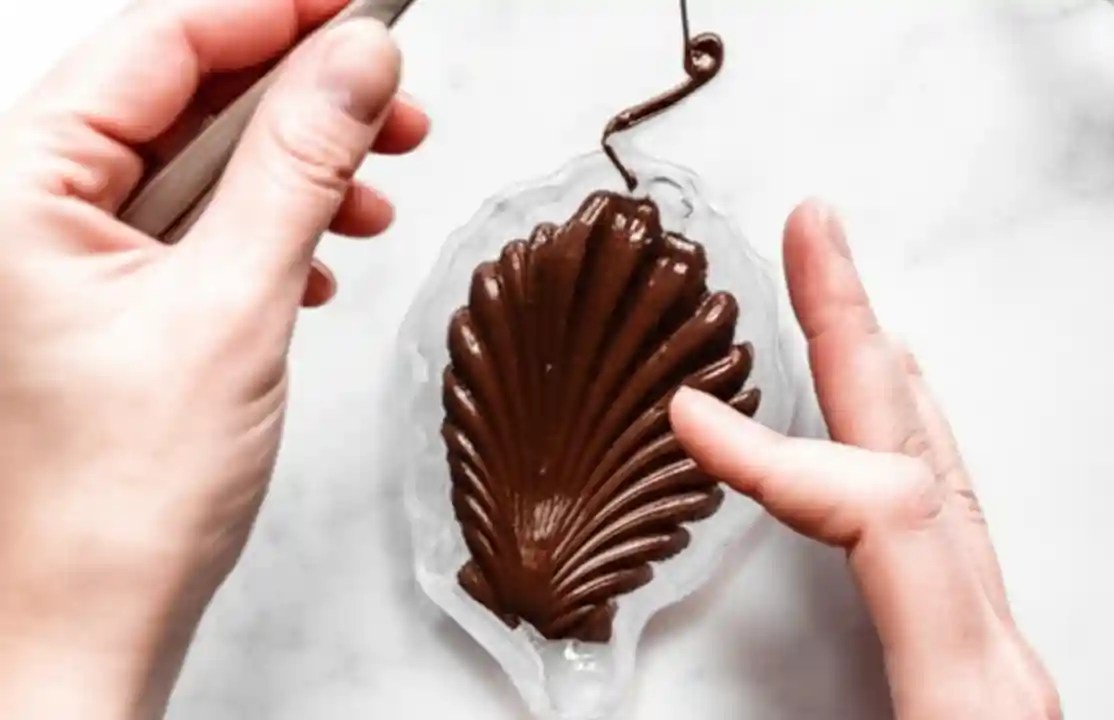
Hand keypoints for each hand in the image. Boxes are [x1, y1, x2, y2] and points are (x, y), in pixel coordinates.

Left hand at [0, 2, 426, 717]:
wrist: (83, 625)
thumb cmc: (120, 499)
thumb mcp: (234, 307)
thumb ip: (299, 166)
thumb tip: (358, 60)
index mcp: (12, 185)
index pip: (158, 40)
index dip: (274, 12)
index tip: (364, 10)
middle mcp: (20, 206)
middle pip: (179, 94)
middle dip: (299, 98)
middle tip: (394, 106)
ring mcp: (58, 254)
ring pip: (193, 161)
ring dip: (293, 169)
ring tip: (371, 197)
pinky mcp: (100, 299)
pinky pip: (190, 224)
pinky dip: (265, 228)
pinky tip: (317, 260)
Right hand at [670, 202, 1060, 719]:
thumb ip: (765, 711)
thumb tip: (650, 703)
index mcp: (968, 684)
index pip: (881, 512)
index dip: (774, 452)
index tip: (690, 416)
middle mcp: (992, 649)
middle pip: (921, 450)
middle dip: (856, 326)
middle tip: (814, 235)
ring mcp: (990, 648)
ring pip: (940, 471)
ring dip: (877, 371)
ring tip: (838, 303)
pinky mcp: (972, 663)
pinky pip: (939, 516)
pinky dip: (893, 443)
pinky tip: (869, 428)